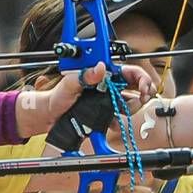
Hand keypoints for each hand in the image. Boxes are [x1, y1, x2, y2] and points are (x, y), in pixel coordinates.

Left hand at [19, 63, 153, 141]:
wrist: (49, 116)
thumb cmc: (56, 97)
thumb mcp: (69, 84)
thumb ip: (84, 75)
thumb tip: (100, 68)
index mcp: (102, 74)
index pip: (129, 71)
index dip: (141, 78)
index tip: (143, 88)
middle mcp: (107, 85)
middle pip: (135, 86)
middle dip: (143, 92)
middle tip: (142, 98)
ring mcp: (107, 100)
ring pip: (129, 102)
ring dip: (131, 107)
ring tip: (122, 111)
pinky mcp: (103, 113)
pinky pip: (118, 118)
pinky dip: (118, 122)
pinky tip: (114, 124)